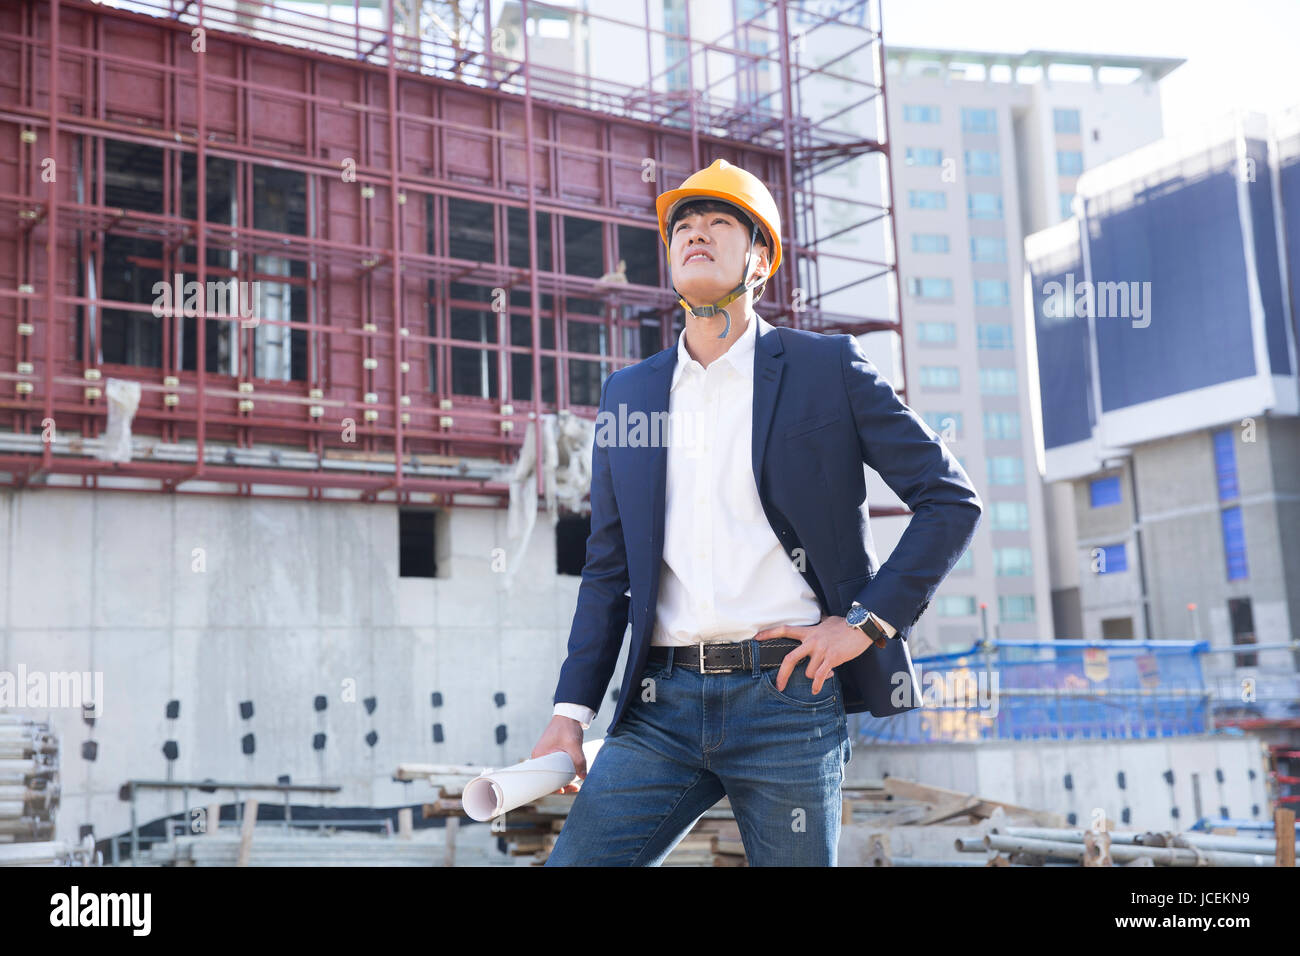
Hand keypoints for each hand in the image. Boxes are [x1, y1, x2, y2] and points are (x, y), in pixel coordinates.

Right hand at [531, 715, 585, 793]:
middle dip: (561, 785)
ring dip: (564, 780)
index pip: (542, 778)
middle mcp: (540, 758)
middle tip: (574, 789)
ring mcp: (546, 756)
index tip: (563, 791)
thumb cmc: (567, 727)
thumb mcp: (573, 744)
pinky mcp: (553, 754)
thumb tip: (584, 777)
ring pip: (554, 773)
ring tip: (576, 786)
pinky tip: (574, 777)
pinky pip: (557, 768)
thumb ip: (579, 761)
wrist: (569, 714)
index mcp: (539, 756)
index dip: (552, 787)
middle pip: (548, 778)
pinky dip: (564, 773)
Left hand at [754, 616, 874, 695]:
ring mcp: (821, 650)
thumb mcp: (828, 621)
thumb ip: (820, 623)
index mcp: (809, 631)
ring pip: (808, 672)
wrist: (861, 626)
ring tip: (824, 673)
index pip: (784, 630)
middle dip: (782, 675)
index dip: (769, 634)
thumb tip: (821, 619)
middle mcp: (812, 641)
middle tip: (778, 686)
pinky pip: (820, 675)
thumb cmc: (846, 625)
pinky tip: (816, 689)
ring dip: (814, 677)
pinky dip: (818, 684)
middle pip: (789, 659)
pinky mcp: (832, 658)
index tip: (756, 638)